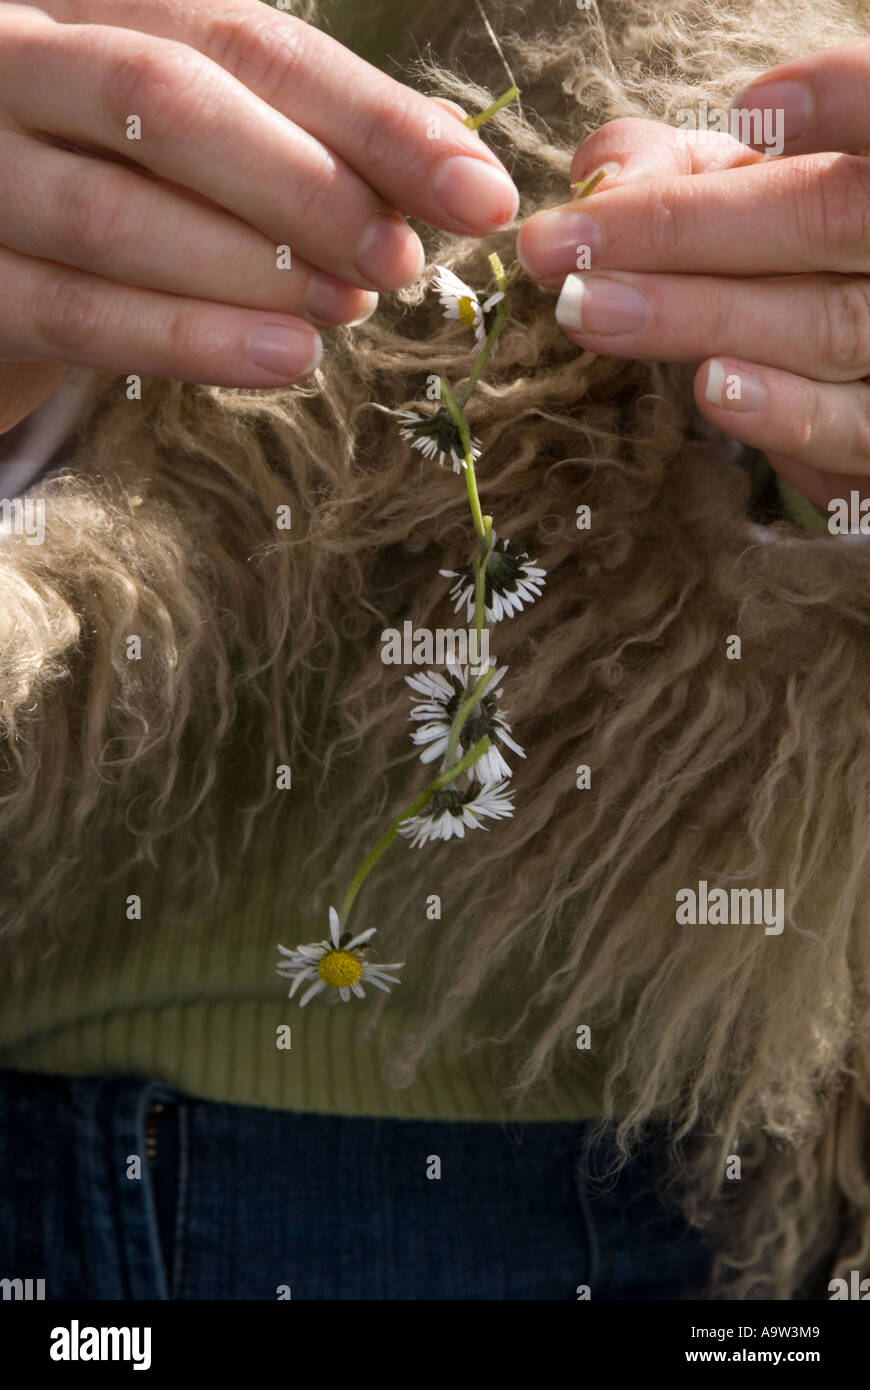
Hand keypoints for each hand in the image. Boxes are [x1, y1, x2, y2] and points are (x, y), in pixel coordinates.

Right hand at [0, 0, 517, 420]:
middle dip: (308, 189)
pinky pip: (75, 312)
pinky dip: (187, 340)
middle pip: (169, 101)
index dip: (372, 118)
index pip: (243, 38)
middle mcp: (13, 56)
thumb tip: (442, 188)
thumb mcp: (183, 134)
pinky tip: (279, 359)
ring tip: (348, 311)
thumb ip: (289, 138)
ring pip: (115, 215)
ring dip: (253, 271)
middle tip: (397, 262)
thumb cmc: (102, 175)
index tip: (477, 191)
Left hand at [516, 41, 869, 516]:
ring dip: (698, 317)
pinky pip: (847, 428)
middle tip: (558, 246)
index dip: (846, 101)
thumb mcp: (733, 190)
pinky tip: (709, 387)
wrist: (839, 386)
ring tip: (589, 310)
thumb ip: (670, 169)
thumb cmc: (776, 259)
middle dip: (686, 228)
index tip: (755, 108)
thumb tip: (602, 184)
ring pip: (826, 326)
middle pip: (829, 221)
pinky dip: (779, 409)